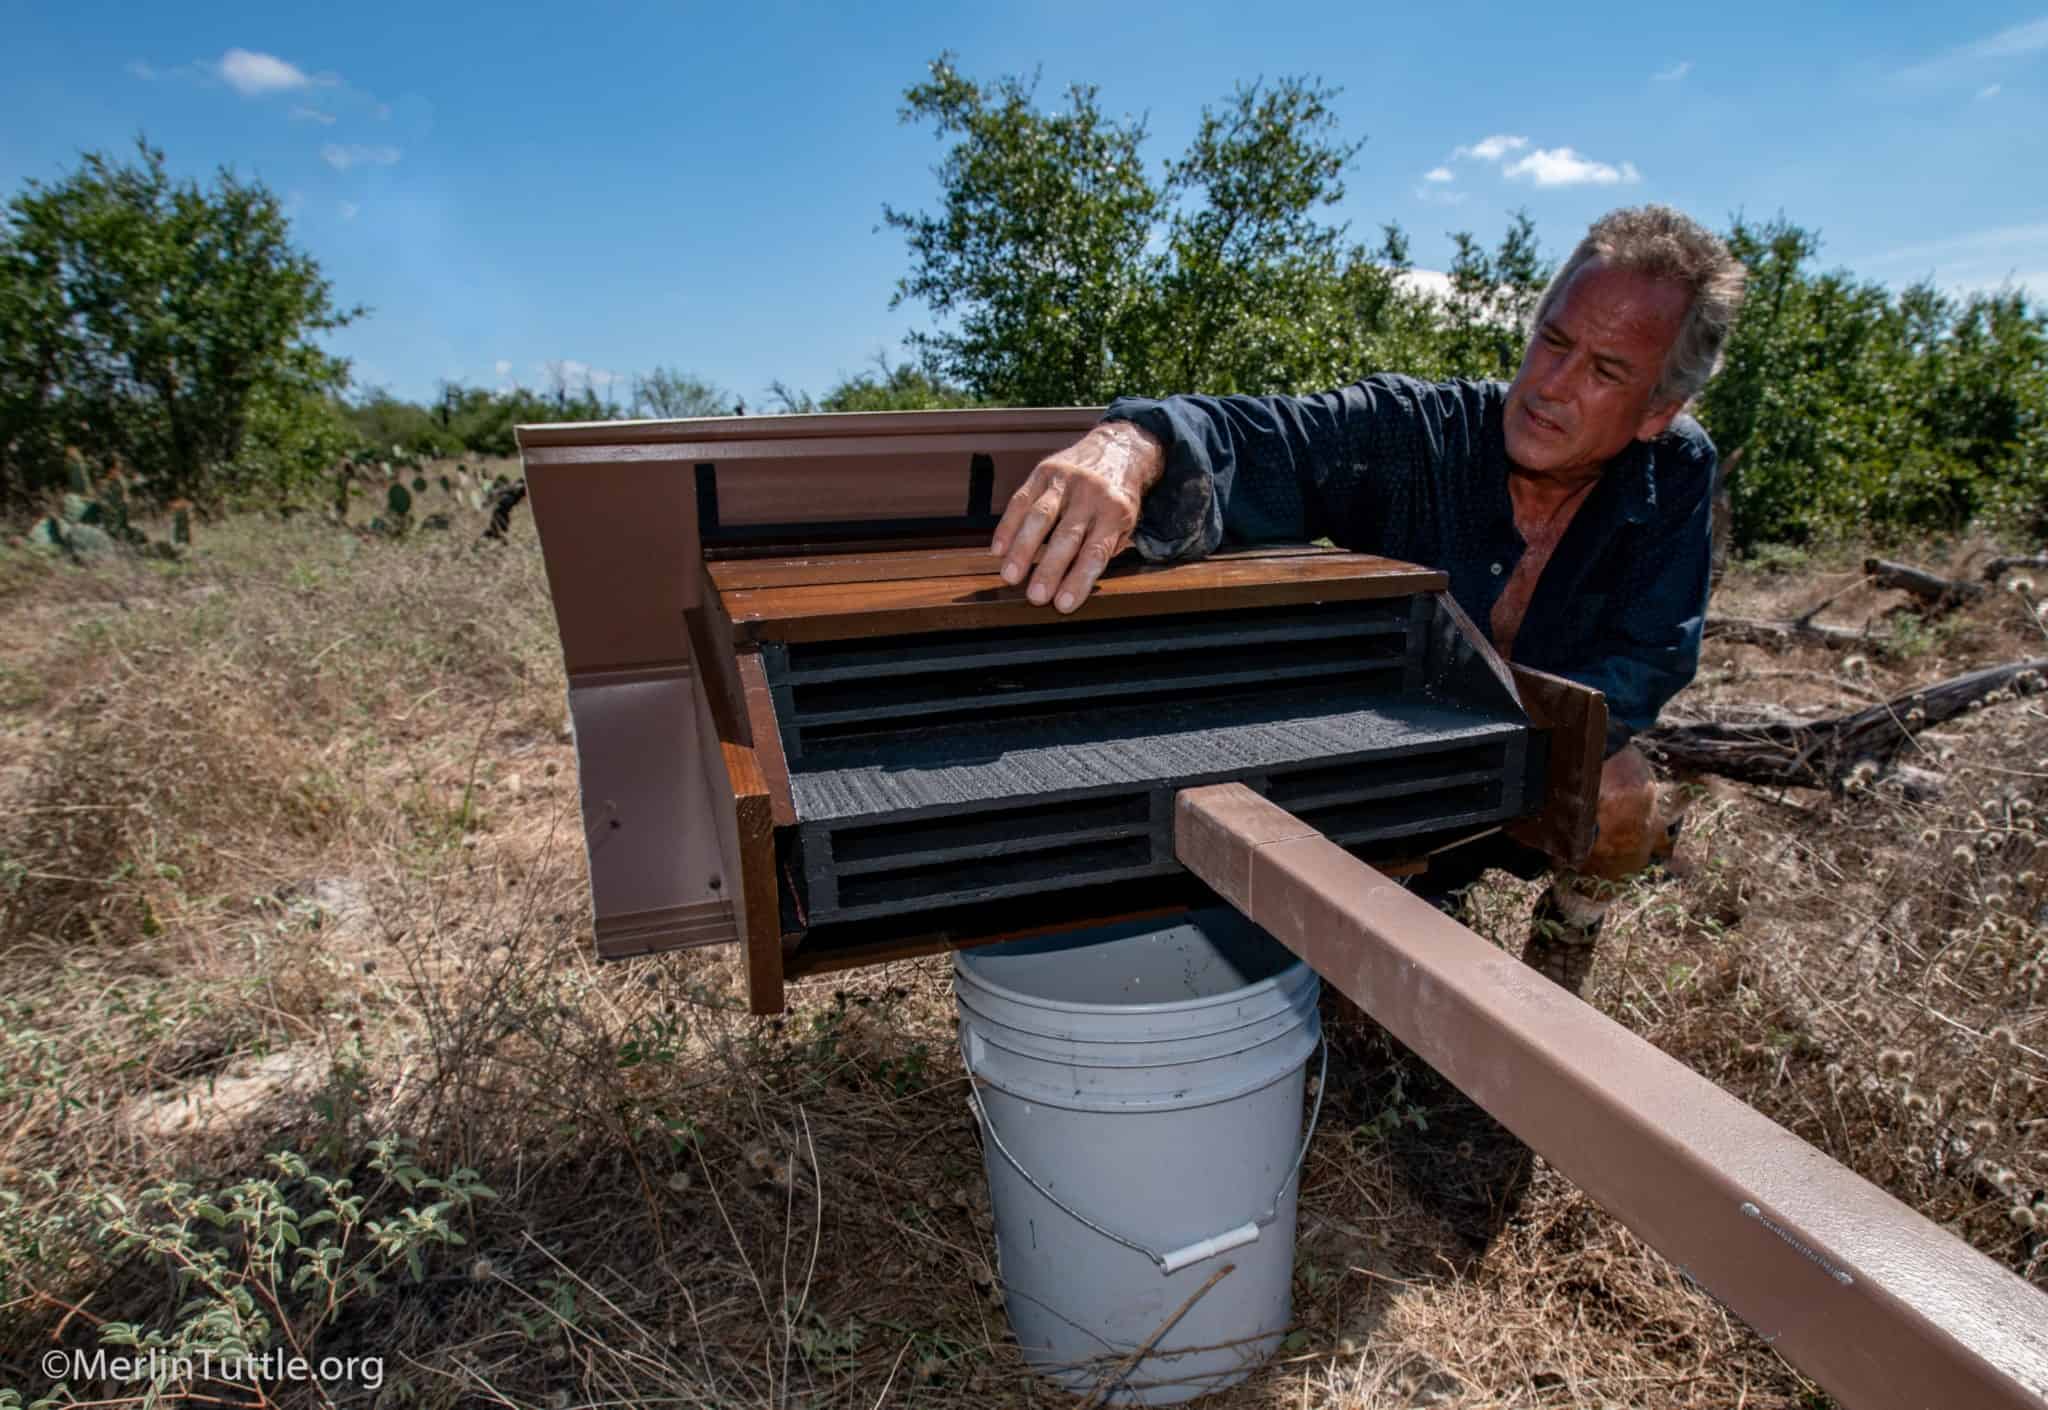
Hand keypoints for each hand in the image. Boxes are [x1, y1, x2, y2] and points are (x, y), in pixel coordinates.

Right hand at [990, 422, 1164, 611]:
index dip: (1078, 579)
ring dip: (1022, 549)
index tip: (1062, 604)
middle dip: (1049, 569)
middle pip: (1066, 537)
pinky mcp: (1045, 471)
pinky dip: (1007, 526)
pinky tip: (998, 549)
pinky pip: (1021, 500)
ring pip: (1040, 517)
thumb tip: (1075, 583)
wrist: (1117, 449)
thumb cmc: (1119, 498)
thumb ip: (1104, 548)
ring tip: (1010, 576)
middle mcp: (1091, 494)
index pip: (1096, 551)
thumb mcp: (1126, 523)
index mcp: (1116, 512)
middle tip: (1034, 597)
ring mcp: (1066, 481)